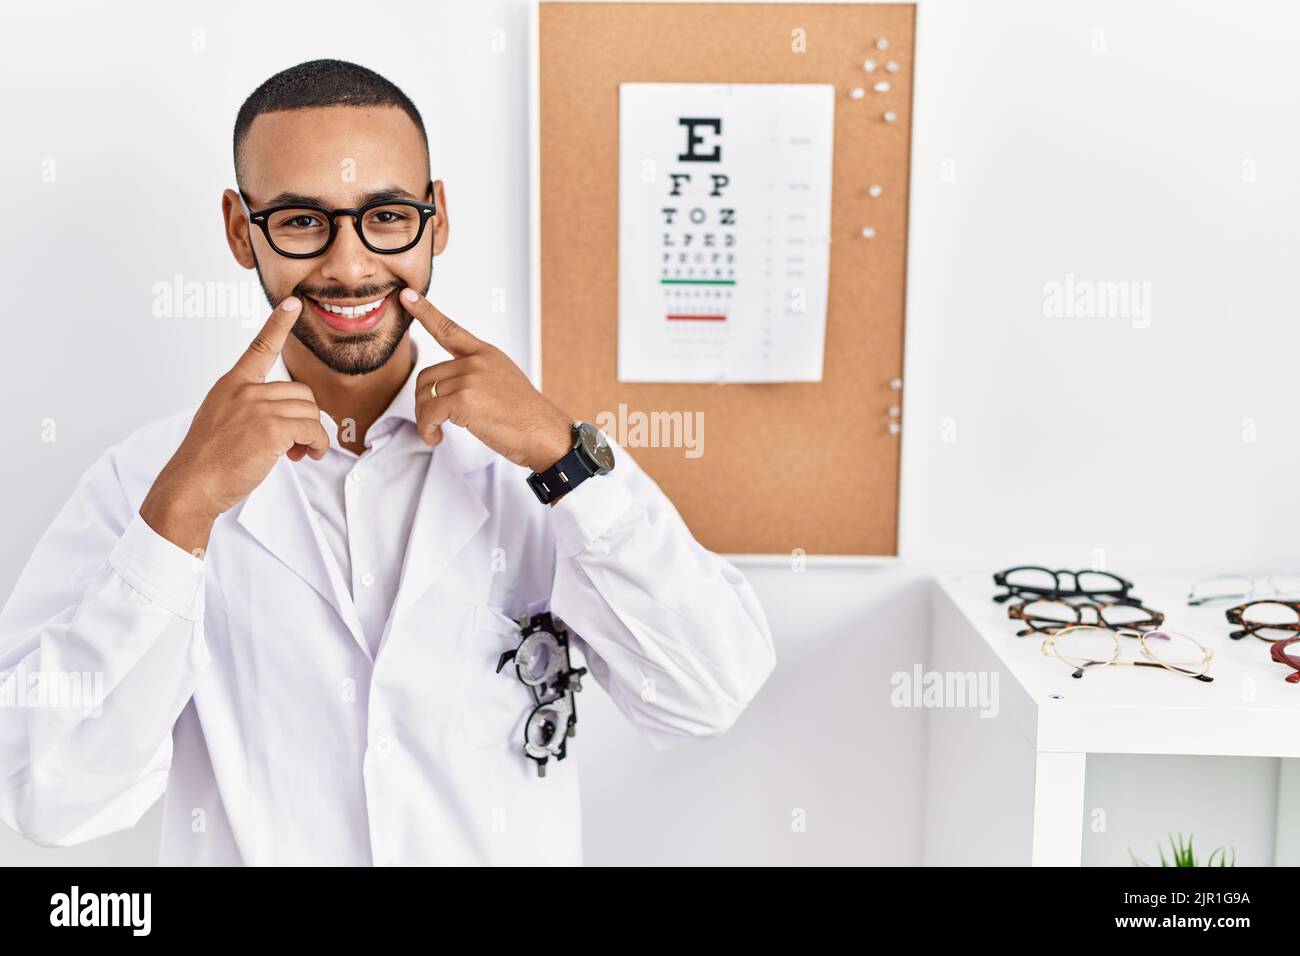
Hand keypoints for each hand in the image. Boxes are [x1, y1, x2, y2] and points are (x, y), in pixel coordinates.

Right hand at [139, 297, 331, 552]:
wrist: (191, 486)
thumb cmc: (208, 461)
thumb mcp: (223, 421)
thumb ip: (252, 411)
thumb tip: (291, 423)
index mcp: (231, 384)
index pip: (259, 347)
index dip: (279, 324)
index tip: (294, 303)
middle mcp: (245, 390)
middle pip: (301, 392)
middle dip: (304, 418)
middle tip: (294, 444)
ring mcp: (257, 407)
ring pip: (310, 412)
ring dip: (312, 435)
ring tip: (297, 453)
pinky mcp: (271, 428)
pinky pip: (314, 431)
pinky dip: (318, 445)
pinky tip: (306, 455)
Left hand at [401, 288, 573, 472]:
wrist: (543, 433)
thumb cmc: (525, 416)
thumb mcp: (504, 380)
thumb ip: (477, 374)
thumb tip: (448, 385)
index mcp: (486, 354)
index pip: (449, 329)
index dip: (425, 311)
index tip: (406, 295)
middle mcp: (476, 361)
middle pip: (426, 377)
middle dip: (424, 403)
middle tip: (434, 422)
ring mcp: (470, 378)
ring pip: (424, 396)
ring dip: (425, 420)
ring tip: (437, 433)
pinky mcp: (463, 400)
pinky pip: (428, 414)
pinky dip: (426, 430)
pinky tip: (436, 438)